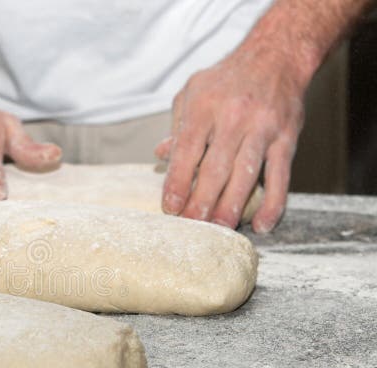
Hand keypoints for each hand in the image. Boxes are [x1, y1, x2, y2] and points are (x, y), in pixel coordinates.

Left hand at [158, 46, 306, 231]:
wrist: (276, 56)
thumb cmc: (226, 79)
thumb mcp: (192, 93)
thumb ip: (177, 127)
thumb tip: (160, 156)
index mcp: (204, 107)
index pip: (187, 150)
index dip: (178, 181)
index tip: (171, 207)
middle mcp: (233, 117)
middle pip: (215, 167)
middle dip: (202, 201)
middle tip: (192, 227)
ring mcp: (263, 128)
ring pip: (246, 174)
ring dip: (233, 205)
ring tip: (220, 230)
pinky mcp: (287, 138)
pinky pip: (280, 176)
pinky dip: (273, 203)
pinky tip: (262, 225)